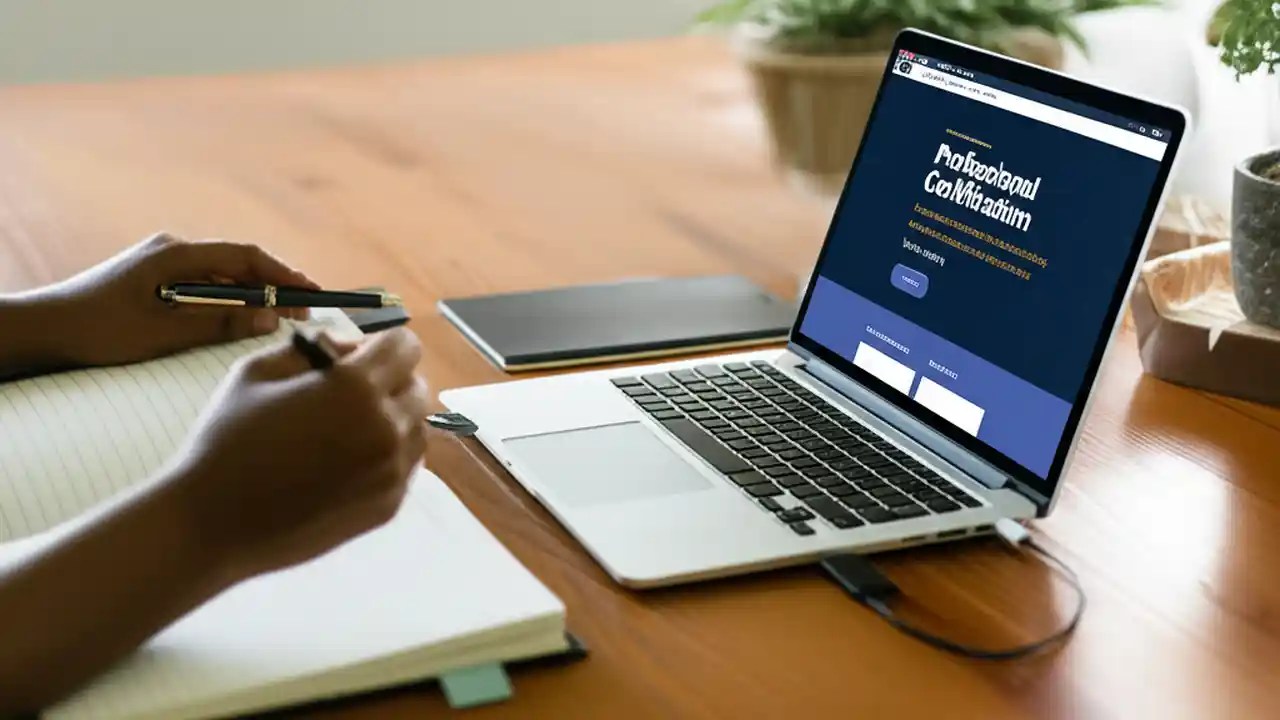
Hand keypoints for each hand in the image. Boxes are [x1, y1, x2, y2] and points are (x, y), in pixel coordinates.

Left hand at [44, 232, 318, 366]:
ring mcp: (160, 264)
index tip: (310, 291)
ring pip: (220, 277)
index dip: (282, 273)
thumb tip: (269, 318)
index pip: (244, 256)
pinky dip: (228, 302)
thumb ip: (220, 324)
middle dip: (273, 286)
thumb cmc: (98, 331)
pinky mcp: (153, 280)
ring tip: (281, 318)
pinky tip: (241, 320)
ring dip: (252, 296)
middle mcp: (170, 251)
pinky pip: (202, 286)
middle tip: (304, 310)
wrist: (44, 330)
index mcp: (175, 254)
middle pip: (236, 264)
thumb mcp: (164, 333)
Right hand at [164, 327, 428, 579]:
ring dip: (392, 420)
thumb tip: (348, 348)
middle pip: (415, 387)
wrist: (213, 524)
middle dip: (388, 381)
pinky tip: (344, 463)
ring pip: (417, 428)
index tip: (354, 359)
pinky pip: (405, 466)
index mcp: (356, 387)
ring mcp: (393, 471)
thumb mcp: (257, 371)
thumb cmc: (226, 440)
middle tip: (344, 396)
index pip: (406, 346)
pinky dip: (387, 456)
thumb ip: (312, 348)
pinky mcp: (389, 506)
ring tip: (344, 432)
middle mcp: (387, 427)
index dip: (381, 346)